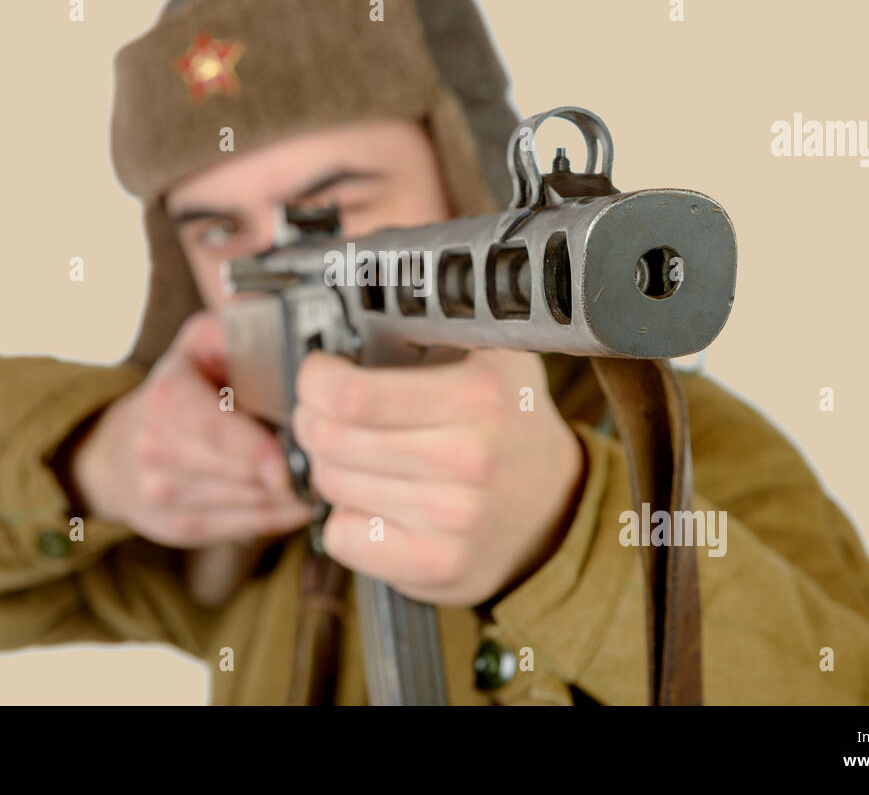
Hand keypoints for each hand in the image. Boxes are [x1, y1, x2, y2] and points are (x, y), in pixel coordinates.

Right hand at [70, 310, 314, 548]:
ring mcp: (165, 494)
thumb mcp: (196, 346)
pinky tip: (297, 496)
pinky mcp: (181, 528)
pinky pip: (247, 527)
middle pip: (242, 472)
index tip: (294, 455)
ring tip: (316, 472)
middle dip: (290, 468)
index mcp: (166, 400)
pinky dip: (281, 515)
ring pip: (250, 504)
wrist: (116, 453)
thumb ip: (231, 330)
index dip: (260, 449)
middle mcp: (158, 450)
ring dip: (291, 493)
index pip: (216, 430)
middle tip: (329, 458)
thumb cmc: (174, 394)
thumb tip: (268, 316)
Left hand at [292, 348, 585, 606]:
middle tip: (326, 416)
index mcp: (476, 396)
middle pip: (330, 441)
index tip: (322, 375)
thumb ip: (426, 326)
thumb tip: (350, 302)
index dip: (317, 381)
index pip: (350, 395)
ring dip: (332, 469)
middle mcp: (466, 459)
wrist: (555, 503)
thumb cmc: (506, 421)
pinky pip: (341, 538)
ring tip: (362, 457)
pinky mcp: (438, 566)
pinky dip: (345, 518)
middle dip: (313, 422)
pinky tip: (376, 502)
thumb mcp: (488, 353)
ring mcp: (453, 518)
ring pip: (331, 487)